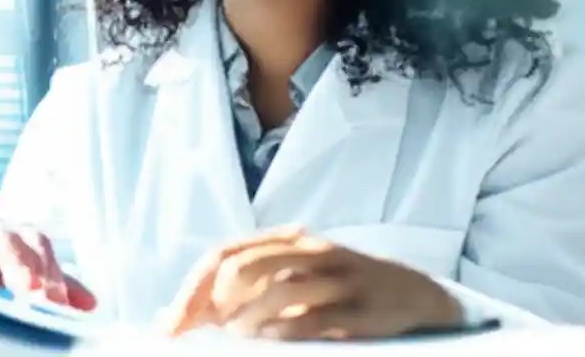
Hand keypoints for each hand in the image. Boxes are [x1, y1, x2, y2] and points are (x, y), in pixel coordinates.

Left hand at [160, 227, 462, 339]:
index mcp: (286, 241)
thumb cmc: (338, 289)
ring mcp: (335, 277)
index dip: (194, 287)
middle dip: (209, 302)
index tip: (172, 323)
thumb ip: (243, 293)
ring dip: (247, 318)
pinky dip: (285, 332)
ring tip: (233, 336)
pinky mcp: (359, 308)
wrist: (412, 293)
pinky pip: (315, 319)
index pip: (225, 254)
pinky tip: (268, 342)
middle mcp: (308, 251)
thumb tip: (183, 316)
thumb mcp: (293, 279)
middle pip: (243, 266)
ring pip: (279, 290)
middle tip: (195, 331)